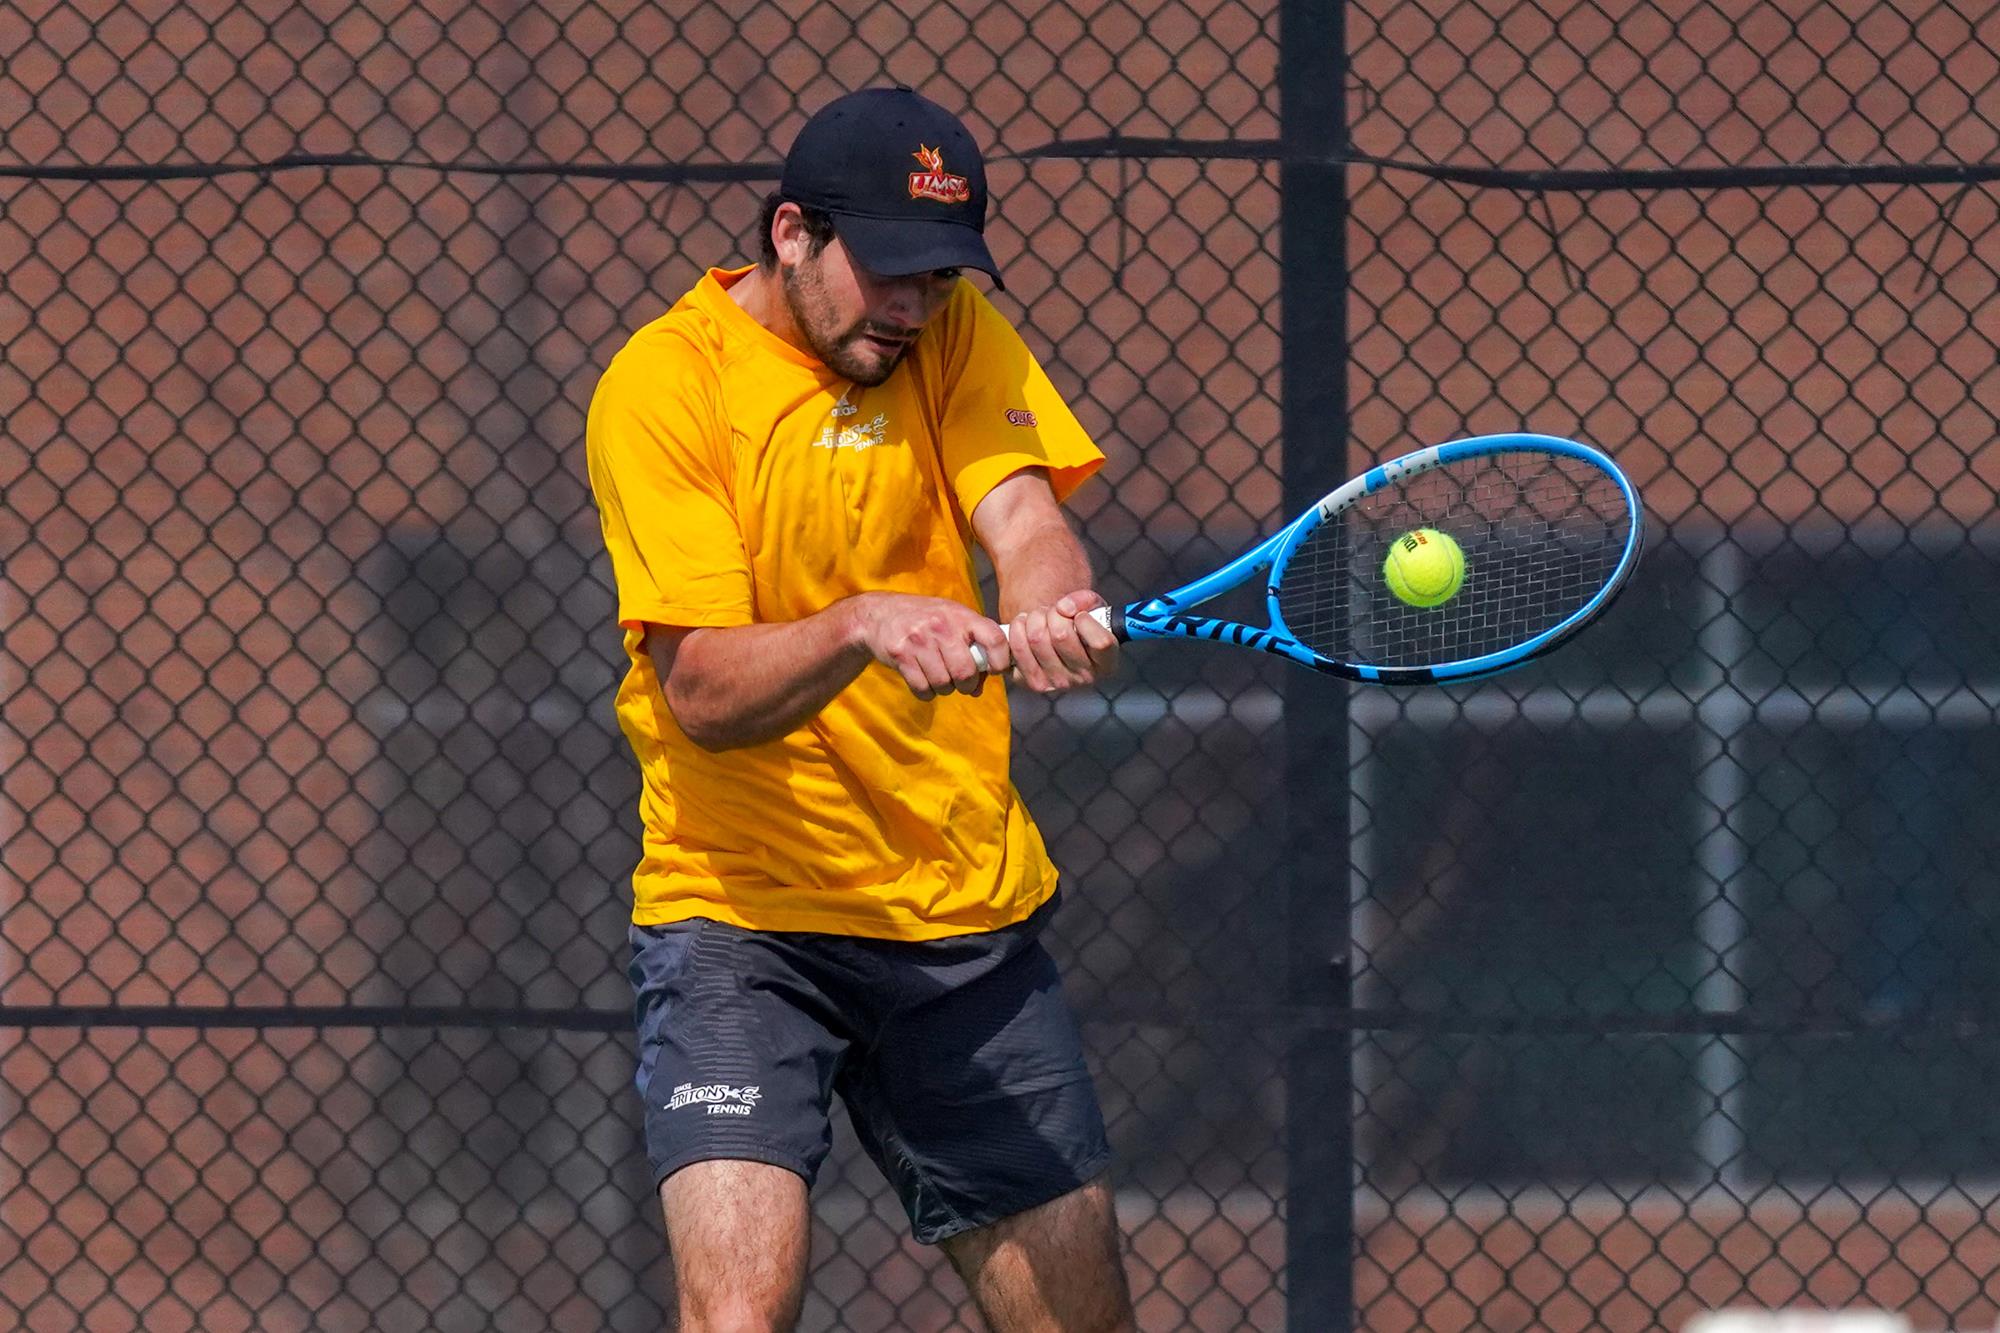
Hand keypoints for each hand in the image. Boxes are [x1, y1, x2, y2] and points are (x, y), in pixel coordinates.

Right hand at [849, 592, 1011, 700]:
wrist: (880, 614)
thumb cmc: (925, 620)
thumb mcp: (952, 622)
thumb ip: (971, 650)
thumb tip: (978, 689)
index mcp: (961, 615)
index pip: (994, 638)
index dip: (1001, 661)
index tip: (996, 670)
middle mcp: (942, 625)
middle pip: (966, 671)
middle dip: (966, 684)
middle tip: (961, 681)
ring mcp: (920, 640)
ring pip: (943, 683)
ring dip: (944, 689)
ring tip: (939, 678)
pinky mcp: (900, 654)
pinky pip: (922, 689)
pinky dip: (926, 693)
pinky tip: (923, 680)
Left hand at [1006, 590, 1118, 694]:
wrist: (1058, 643)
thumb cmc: (1080, 626)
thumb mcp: (1092, 608)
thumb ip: (1085, 600)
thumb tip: (1064, 608)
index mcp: (1106, 663)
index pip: (1101, 642)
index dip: (1087, 621)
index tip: (1080, 615)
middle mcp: (1084, 678)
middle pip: (1061, 635)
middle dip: (1054, 613)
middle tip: (1055, 613)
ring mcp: (1058, 683)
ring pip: (1037, 638)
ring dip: (1035, 618)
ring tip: (1040, 618)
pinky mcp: (1033, 682)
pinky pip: (1018, 648)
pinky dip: (1017, 628)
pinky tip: (1023, 625)